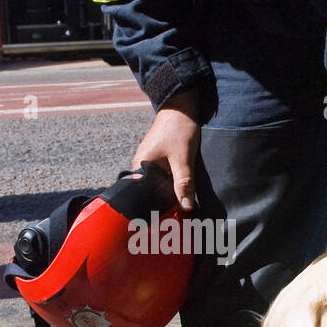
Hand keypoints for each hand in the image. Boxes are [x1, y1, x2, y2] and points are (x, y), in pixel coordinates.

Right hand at [131, 88, 201, 210]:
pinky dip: (173, 184)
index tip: (166, 220)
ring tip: (182, 209)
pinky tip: (183, 193)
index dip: (154, 209)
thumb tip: (186, 207)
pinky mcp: (160, 159)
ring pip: (159, 185)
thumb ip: (184, 184)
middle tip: (179, 218)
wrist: (182, 106)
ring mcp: (150, 162)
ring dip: (170, 194)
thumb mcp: (183, 159)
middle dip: (164, 204)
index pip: (143, 196)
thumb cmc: (179, 129)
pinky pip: (164, 177)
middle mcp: (141, 165)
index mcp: (140, 166)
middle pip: (152, 192)